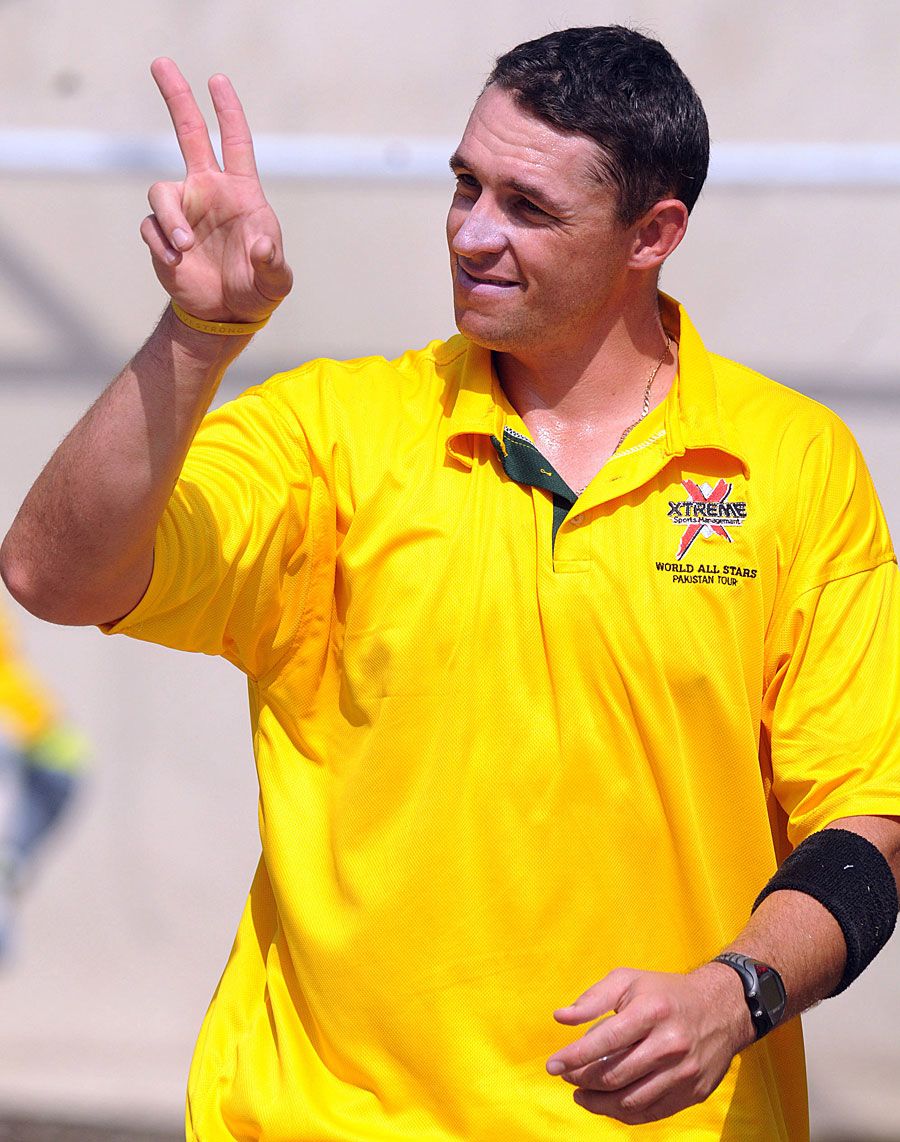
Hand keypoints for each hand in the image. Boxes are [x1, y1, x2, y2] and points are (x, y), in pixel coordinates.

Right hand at [140, 57, 291, 322]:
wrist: (226, 316)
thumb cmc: (258, 290)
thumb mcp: (276, 281)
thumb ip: (272, 263)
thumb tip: (262, 245)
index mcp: (241, 193)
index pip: (236, 143)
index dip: (228, 112)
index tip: (218, 81)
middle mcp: (209, 192)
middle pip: (189, 134)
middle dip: (177, 97)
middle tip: (161, 63)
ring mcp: (184, 211)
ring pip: (160, 192)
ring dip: (171, 219)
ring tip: (186, 247)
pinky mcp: (163, 236)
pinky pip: (152, 228)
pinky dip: (162, 245)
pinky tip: (177, 264)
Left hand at [546, 965, 752, 1125]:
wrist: (722, 1008)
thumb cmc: (664, 992)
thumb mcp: (628, 980)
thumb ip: (592, 999)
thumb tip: (560, 1017)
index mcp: (652, 1011)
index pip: (605, 1041)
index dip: (574, 1057)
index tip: (552, 1066)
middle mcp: (670, 1043)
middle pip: (615, 1075)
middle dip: (582, 1080)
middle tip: (566, 1077)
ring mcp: (684, 1072)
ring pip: (631, 1100)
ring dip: (598, 1102)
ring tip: (581, 1094)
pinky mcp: (693, 1092)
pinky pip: (651, 1112)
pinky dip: (623, 1113)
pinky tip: (606, 1104)